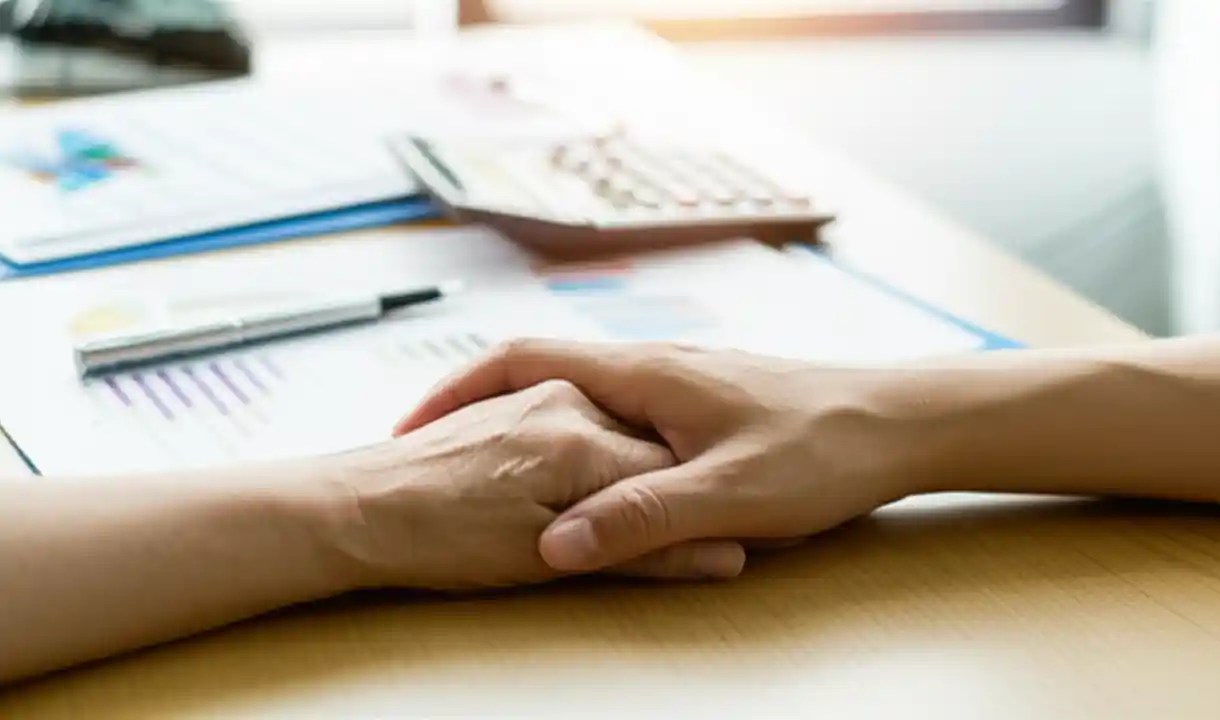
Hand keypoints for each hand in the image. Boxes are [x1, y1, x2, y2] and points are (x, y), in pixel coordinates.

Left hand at [335, 379, 745, 589]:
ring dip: (630, 471)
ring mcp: (540, 399)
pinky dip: (594, 460)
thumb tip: (722, 560)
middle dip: (670, 485)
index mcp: (582, 437)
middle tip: (702, 524)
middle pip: (647, 445)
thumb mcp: (543, 556)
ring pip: (615, 431)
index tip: (729, 537)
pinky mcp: (518, 408)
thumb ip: (640, 550)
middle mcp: (566, 403)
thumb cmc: (436, 536)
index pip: (671, 475)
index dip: (706, 513)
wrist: (346, 509)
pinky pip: (579, 426)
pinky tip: (580, 491)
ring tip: (629, 516)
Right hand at [393, 341, 925, 573]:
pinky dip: (584, 435)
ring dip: (532, 419)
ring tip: (491, 462)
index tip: (411, 426)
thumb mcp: (730, 495)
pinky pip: (622, 412)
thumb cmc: (822, 450)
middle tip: (434, 444)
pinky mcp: (705, 402)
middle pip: (543, 368)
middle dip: (482, 402)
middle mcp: (654, 365)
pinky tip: (590, 473)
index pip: (523, 356)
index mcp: (644, 373)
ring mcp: (680, 380)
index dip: (458, 387)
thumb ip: (642, 517)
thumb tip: (558, 546)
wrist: (900, 422)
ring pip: (584, 393)